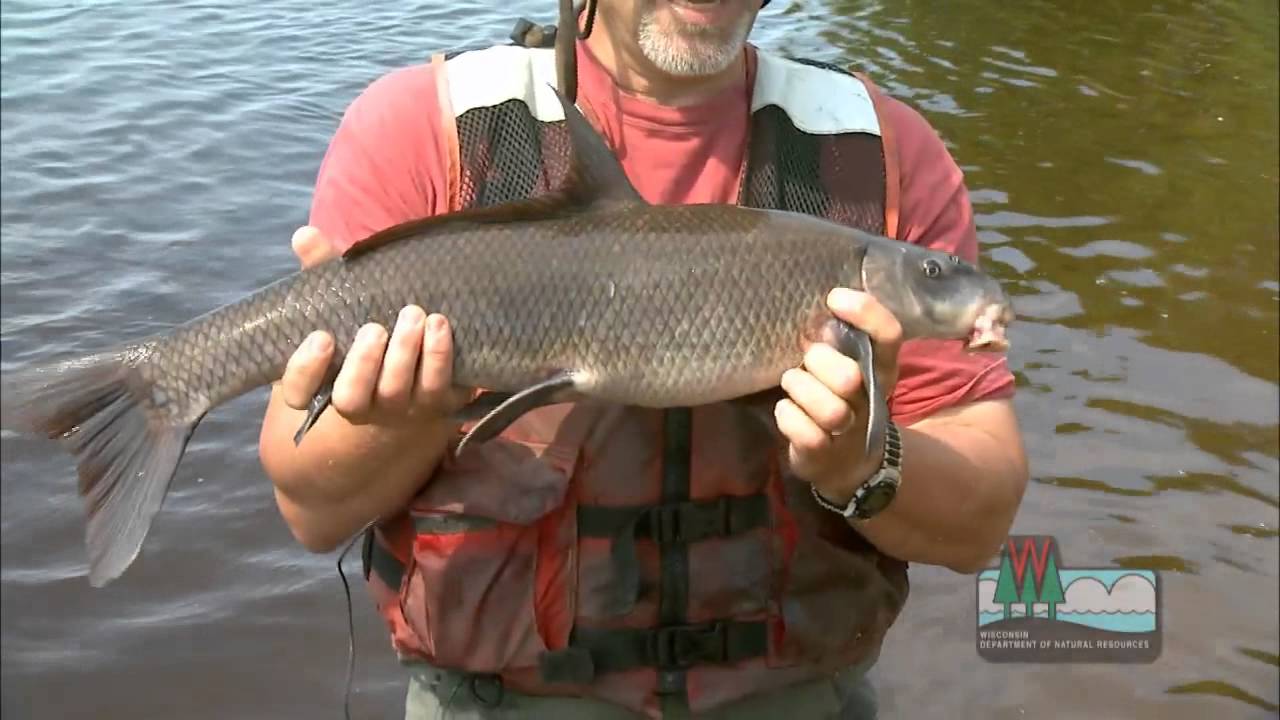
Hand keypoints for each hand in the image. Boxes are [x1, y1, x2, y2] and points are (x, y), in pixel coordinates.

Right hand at [278, 226, 470, 427]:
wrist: (422, 361)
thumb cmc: (368, 328)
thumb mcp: (343, 299)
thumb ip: (323, 271)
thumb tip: (305, 235)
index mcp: (324, 384)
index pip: (299, 393)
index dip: (306, 371)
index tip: (322, 337)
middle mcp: (359, 405)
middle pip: (352, 399)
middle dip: (363, 364)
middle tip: (375, 328)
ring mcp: (398, 408)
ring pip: (396, 393)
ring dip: (406, 354)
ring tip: (414, 314)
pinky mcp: (437, 403)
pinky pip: (438, 388)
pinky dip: (439, 356)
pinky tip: (440, 325)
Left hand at [775, 288, 903, 504]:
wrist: (845, 460)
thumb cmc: (840, 397)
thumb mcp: (848, 363)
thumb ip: (839, 338)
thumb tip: (817, 308)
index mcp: (881, 369)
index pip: (889, 335)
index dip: (866, 313)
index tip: (834, 298)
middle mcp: (870, 400)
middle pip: (850, 377)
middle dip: (820, 361)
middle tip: (807, 359)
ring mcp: (849, 430)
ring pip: (829, 410)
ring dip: (801, 389)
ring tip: (792, 383)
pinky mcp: (823, 454)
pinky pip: (805, 434)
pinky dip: (788, 416)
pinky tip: (786, 409)